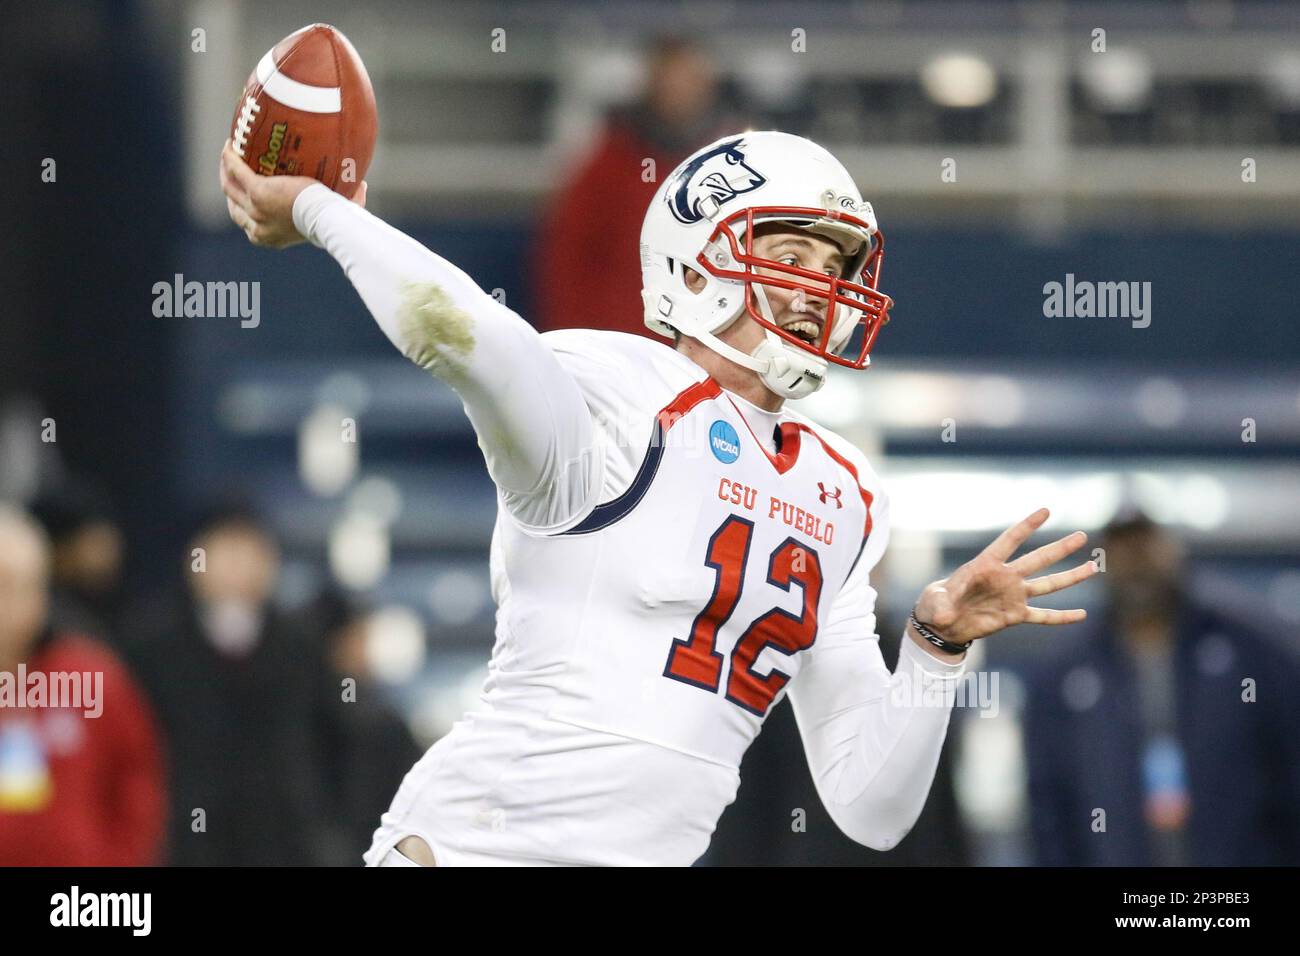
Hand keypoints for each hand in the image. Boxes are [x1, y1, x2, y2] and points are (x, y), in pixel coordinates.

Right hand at [219, 139, 366, 247]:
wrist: (328, 219)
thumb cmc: (336, 221)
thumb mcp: (334, 215)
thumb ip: (347, 201)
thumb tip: (362, 185)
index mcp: (267, 237)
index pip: (248, 223)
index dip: (244, 207)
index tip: (247, 191)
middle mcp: (256, 227)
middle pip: (234, 206)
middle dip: (231, 188)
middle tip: (235, 169)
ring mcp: (254, 209)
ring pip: (229, 188)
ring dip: (226, 171)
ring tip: (229, 153)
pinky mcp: (257, 192)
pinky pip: (237, 171)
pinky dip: (231, 158)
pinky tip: (231, 144)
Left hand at [912, 508, 1095, 645]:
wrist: (943, 623)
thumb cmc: (935, 605)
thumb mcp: (933, 602)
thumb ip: (940, 605)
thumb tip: (945, 615)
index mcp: (985, 566)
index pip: (1009, 541)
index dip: (1026, 527)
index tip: (1046, 511)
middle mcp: (1005, 578)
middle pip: (1037, 560)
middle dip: (1059, 548)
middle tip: (1081, 535)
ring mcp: (1013, 596)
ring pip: (1047, 585)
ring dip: (1070, 577)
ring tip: (1093, 566)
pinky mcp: (1015, 615)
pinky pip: (1043, 616)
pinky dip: (1061, 617)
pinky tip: (1081, 615)